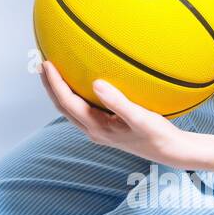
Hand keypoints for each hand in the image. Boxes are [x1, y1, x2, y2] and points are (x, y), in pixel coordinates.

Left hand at [38, 59, 189, 166]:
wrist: (171, 152)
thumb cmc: (159, 135)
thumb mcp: (141, 118)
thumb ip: (118, 102)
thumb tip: (96, 83)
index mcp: (97, 128)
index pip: (67, 103)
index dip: (55, 83)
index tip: (47, 63)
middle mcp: (93, 130)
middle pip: (62, 106)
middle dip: (50, 86)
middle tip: (42, 63)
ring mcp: (98, 130)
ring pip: (70, 108)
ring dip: (60, 90)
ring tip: (54, 71)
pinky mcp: (106, 127)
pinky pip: (82, 108)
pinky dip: (74, 94)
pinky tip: (81, 82)